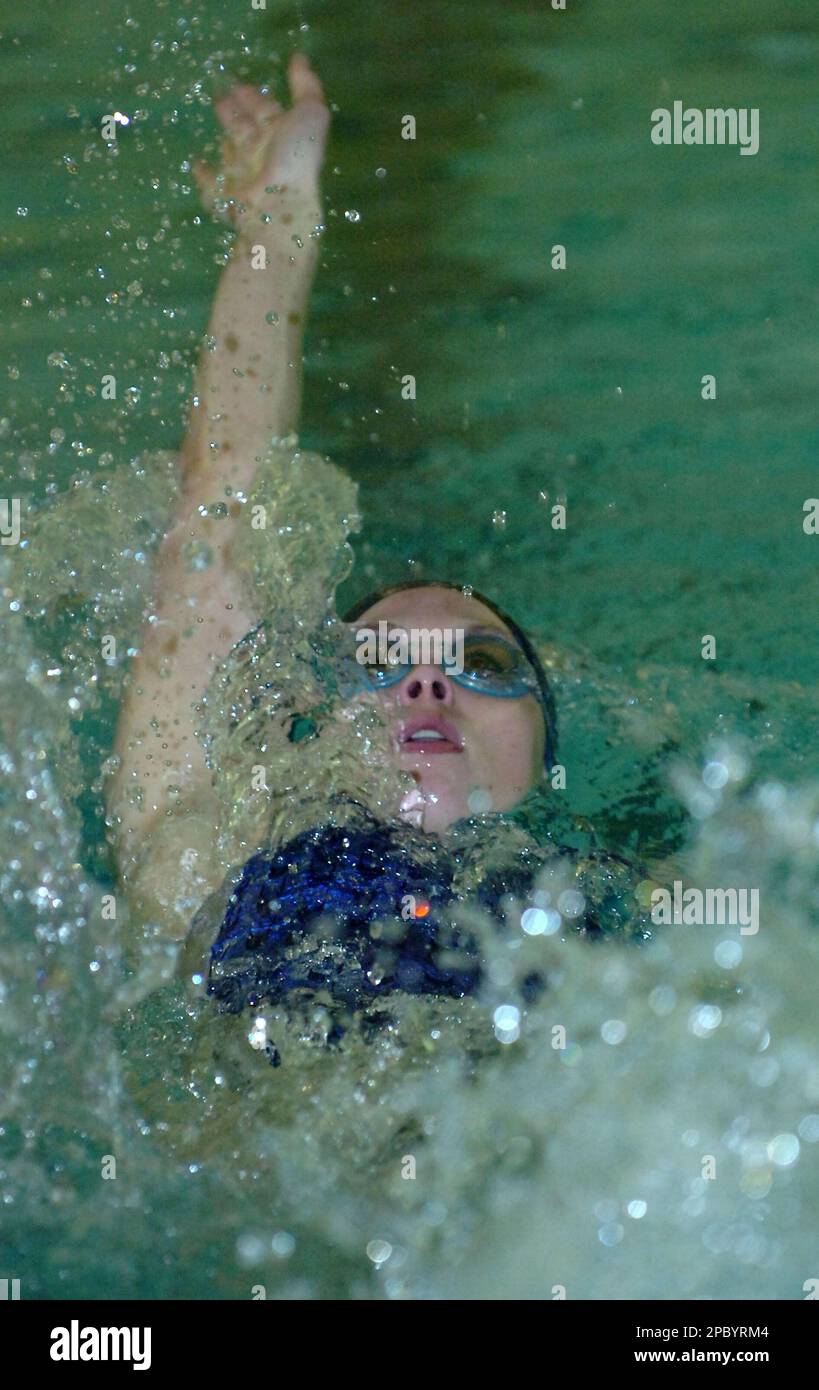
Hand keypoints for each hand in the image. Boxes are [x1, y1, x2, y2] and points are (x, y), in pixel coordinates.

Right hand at [194, 52, 329, 228]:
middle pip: (245, 128)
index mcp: (282, 137)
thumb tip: (299, 57)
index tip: (241, 82)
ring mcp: (242, 175)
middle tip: (222, 91)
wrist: (277, 207)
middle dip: (235, 110)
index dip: (255, 97)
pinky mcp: (221, 194)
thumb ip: (306, 87)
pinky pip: (210, 181)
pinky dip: (203, 172)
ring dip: (225, 134)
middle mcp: (262, 155)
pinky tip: (197, 162)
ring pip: (231, 150)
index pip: (266, 111)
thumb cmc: (295, 158)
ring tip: (214, 116)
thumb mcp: (309, 115)